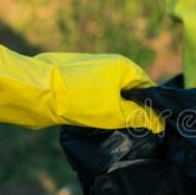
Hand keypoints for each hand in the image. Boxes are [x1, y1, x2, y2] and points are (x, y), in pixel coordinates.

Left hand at [0, 36, 163, 130]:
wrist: (34, 91)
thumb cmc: (78, 100)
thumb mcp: (115, 113)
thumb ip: (141, 117)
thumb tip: (161, 123)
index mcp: (124, 65)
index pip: (148, 88)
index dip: (150, 109)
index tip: (149, 128)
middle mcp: (110, 63)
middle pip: (130, 91)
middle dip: (131, 110)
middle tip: (129, 131)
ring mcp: (91, 69)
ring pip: (111, 94)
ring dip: (112, 110)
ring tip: (108, 128)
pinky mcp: (74, 78)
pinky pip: (94, 94)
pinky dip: (96, 107)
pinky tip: (90, 120)